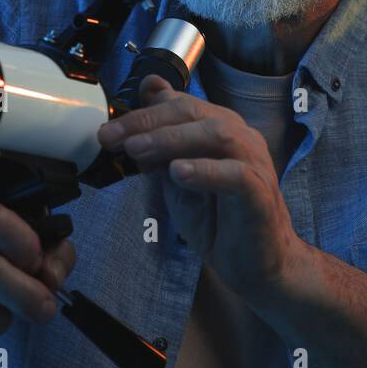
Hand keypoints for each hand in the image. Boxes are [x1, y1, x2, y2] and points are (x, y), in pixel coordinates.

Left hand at [97, 75, 301, 300]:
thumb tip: (141, 103)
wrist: (255, 264)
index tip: (106, 131)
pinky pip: (236, 174)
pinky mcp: (260, 193)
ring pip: (215, 134)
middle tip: (111, 137)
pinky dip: (205, 170)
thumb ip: (161, 146)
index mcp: (220, 127)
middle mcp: (240, 137)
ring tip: (137, 150)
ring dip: (171, 139)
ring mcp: (254, 162)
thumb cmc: (217, 219)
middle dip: (147, 122)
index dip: (140, 113)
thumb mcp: (177, 179)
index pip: (178, 104)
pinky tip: (178, 173)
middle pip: (193, 112)